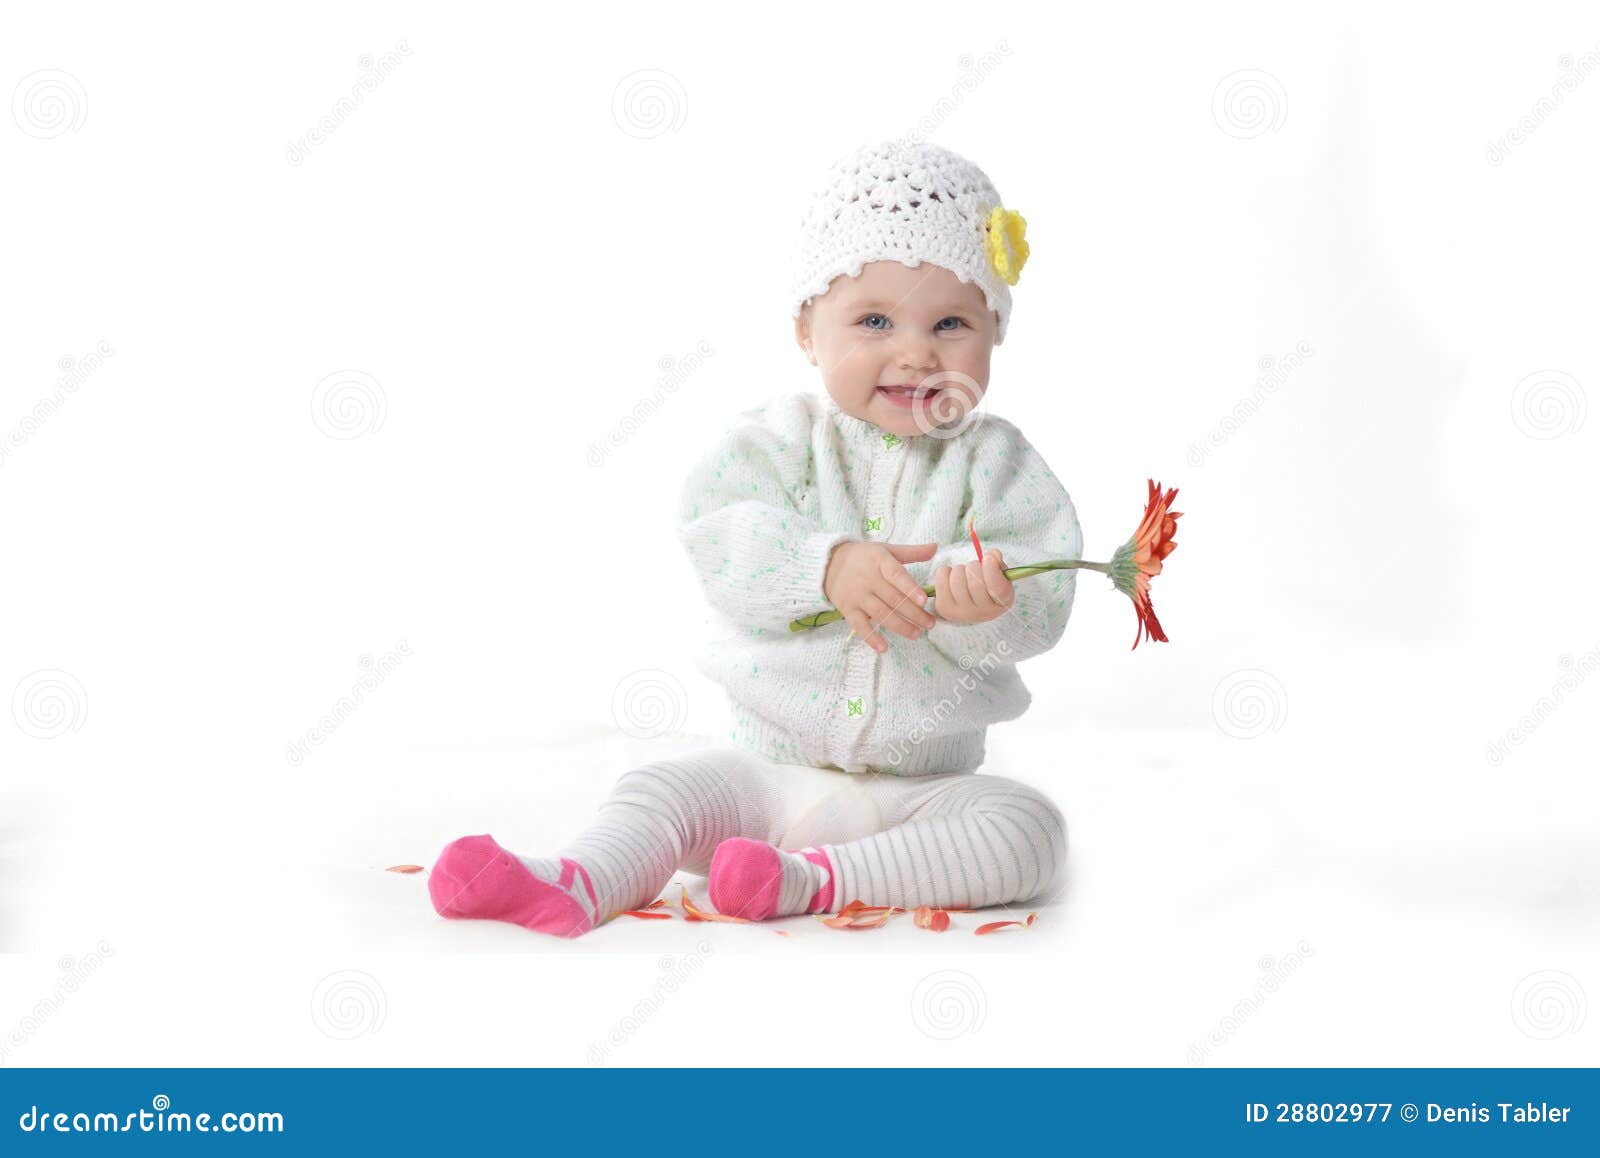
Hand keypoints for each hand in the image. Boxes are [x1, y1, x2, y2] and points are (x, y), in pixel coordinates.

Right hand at [823, 541, 938, 652]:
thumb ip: (912, 552)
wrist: (829, 563)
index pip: (896, 575)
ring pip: (881, 614)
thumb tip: (935, 547)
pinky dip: (871, 638)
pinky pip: (860, 626)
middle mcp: (868, 579)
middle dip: (914, 613)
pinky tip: (884, 648)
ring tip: (916, 634)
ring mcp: (857, 596)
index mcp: (880, 562)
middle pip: (893, 599)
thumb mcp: (887, 550)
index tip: (923, 600)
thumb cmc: (864, 557)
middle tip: (930, 624)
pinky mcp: (848, 610)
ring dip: (900, 626)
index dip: (910, 588)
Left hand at [932, 548, 1013, 624]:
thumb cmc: (987, 585)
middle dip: (973, 566)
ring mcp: (962, 613)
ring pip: (957, 579)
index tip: (988, 558)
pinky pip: (941, 580)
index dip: (991, 569)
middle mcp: (982, 612)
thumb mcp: (999, 573)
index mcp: (1002, 602)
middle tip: (974, 568)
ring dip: (959, 569)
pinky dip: (945, 571)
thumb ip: (998, 563)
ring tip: (963, 574)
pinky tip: (951, 577)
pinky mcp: (944, 608)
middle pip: (974, 581)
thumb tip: (993, 555)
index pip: (996, 587)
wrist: (970, 603)